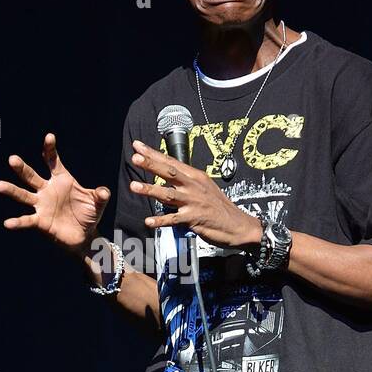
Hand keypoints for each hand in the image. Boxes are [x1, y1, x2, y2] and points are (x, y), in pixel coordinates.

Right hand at [0, 133, 110, 256]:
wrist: (84, 235)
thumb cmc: (89, 214)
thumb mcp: (98, 203)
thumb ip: (101, 195)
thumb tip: (104, 192)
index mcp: (61, 180)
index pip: (53, 161)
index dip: (50, 149)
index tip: (49, 137)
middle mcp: (47, 190)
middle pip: (31, 176)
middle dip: (22, 168)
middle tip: (12, 159)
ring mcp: (42, 205)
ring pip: (24, 195)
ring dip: (12, 191)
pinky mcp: (41, 221)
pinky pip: (27, 220)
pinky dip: (18, 222)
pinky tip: (7, 223)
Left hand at [129, 139, 263, 249]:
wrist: (238, 225)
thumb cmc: (218, 207)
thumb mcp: (204, 188)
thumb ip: (185, 181)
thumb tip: (165, 175)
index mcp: (195, 177)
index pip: (171, 162)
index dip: (154, 154)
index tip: (138, 146)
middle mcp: (193, 186)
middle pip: (169, 173)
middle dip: (151, 165)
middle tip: (135, 158)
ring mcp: (193, 202)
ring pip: (169, 194)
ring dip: (150, 190)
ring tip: (134, 187)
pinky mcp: (194, 219)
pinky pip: (174, 219)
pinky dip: (161, 220)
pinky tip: (148, 222)